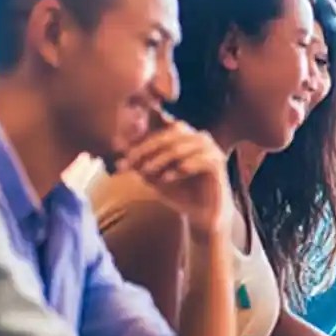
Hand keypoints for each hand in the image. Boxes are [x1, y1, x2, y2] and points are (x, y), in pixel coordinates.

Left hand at [117, 112, 229, 236]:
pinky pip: (197, 160)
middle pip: (169, 132)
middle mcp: (197, 136)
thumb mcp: (153, 177)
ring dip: (160, 159)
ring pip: (180, 146)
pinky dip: (179, 169)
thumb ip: (139, 164)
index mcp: (183, 135)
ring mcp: (210, 148)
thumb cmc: (178, 192)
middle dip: (146, 146)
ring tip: (145, 172)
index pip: (162, 121)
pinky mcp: (218, 162)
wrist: (202, 214)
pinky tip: (166, 179)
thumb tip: (118, 156)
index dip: (142, 129)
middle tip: (130, 161)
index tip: (121, 145)